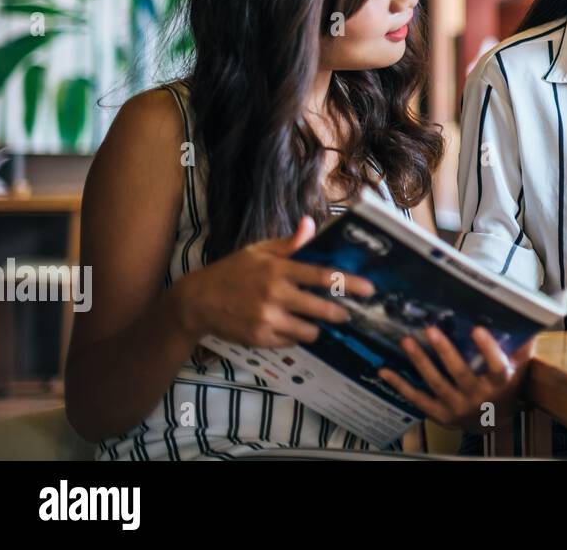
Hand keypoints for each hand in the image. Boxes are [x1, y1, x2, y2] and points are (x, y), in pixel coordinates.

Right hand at [173, 215, 375, 346]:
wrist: (198, 301)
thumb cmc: (233, 272)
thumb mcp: (258, 251)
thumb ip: (289, 243)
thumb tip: (311, 224)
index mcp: (278, 270)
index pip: (322, 276)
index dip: (349, 283)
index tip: (369, 288)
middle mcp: (275, 295)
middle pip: (322, 308)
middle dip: (340, 313)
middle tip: (348, 313)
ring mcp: (267, 320)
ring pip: (310, 330)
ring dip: (318, 327)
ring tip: (317, 321)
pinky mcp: (260, 339)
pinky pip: (291, 341)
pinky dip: (296, 336)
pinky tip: (292, 327)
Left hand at [377, 326, 533, 432]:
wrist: (493, 421)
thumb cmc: (506, 386)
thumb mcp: (519, 366)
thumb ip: (522, 344)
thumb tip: (525, 314)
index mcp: (500, 383)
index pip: (496, 366)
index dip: (487, 349)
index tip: (477, 328)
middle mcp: (478, 396)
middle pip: (460, 373)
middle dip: (444, 351)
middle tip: (431, 329)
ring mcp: (457, 407)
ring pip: (437, 384)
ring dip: (421, 362)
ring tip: (407, 341)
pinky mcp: (440, 414)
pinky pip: (418, 399)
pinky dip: (400, 385)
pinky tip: (385, 370)